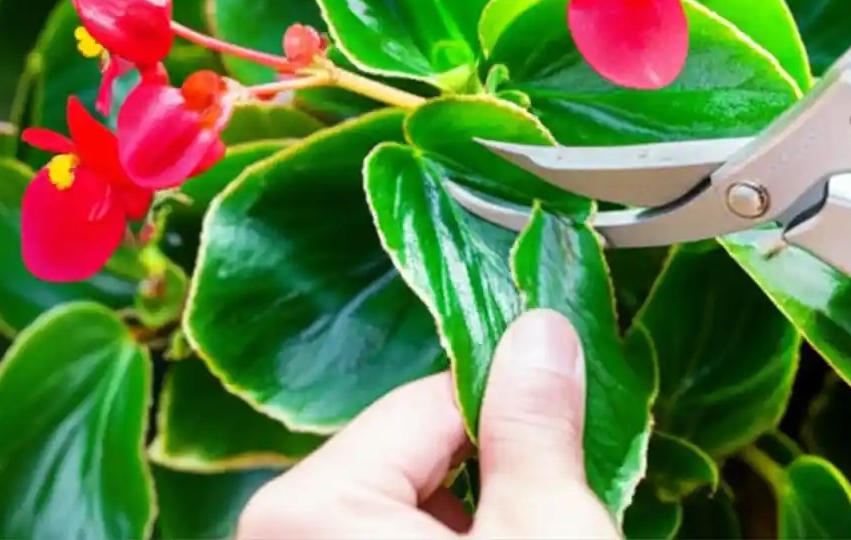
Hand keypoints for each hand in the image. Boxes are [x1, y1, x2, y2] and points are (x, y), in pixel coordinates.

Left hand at [235, 309, 617, 538]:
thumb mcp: (545, 532)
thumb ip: (536, 424)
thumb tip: (540, 331)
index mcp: (311, 506)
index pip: (433, 403)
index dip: (514, 407)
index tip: (572, 404)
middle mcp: (279, 531)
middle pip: (417, 450)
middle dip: (493, 468)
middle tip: (555, 506)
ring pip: (406, 501)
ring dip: (473, 515)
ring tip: (532, 536)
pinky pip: (386, 538)